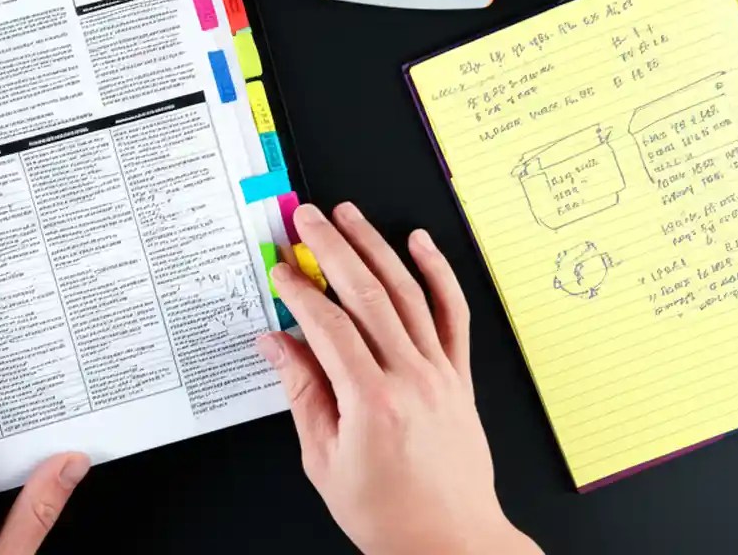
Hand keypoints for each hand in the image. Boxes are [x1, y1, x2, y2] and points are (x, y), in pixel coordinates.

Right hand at [257, 204, 540, 554]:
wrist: (451, 540)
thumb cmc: (387, 514)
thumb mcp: (324, 461)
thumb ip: (302, 394)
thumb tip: (277, 345)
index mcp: (372, 403)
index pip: (329, 328)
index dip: (300, 292)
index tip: (280, 270)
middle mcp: (411, 378)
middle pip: (368, 295)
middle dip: (333, 249)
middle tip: (307, 220)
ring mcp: (441, 373)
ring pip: (408, 293)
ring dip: (376, 247)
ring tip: (349, 216)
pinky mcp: (460, 375)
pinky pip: (452, 313)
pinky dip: (438, 274)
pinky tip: (420, 245)